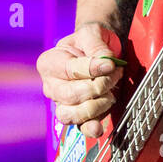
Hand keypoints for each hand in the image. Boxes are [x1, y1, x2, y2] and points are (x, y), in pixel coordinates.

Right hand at [36, 21, 125, 138]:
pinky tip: (99, 127)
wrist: (98, 53)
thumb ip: (96, 46)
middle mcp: (51, 86)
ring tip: (110, 92)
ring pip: (72, 114)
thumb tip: (105, 64)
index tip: (110, 64)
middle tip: (113, 75)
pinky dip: (90, 128)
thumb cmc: (90, 42)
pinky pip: (80, 127)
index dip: (91, 69)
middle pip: (70, 95)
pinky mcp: (77, 116)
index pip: (69, 70)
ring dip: (97, 104)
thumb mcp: (92, 34)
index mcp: (49, 63)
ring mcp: (62, 103)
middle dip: (97, 86)